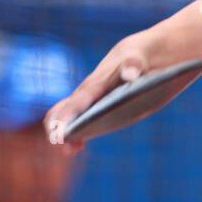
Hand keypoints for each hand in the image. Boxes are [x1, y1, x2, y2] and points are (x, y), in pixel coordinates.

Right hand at [44, 35, 151, 150]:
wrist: (143, 52)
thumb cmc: (140, 54)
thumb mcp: (140, 56)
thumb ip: (134, 64)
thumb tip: (130, 74)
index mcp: (97, 82)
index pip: (78, 101)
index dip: (67, 118)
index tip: (60, 133)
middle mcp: (88, 92)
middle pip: (63, 110)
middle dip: (58, 127)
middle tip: (63, 145)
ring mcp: (92, 100)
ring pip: (67, 116)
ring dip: (64, 133)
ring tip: (71, 149)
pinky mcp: (100, 107)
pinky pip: (81, 120)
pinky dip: (76, 133)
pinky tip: (78, 146)